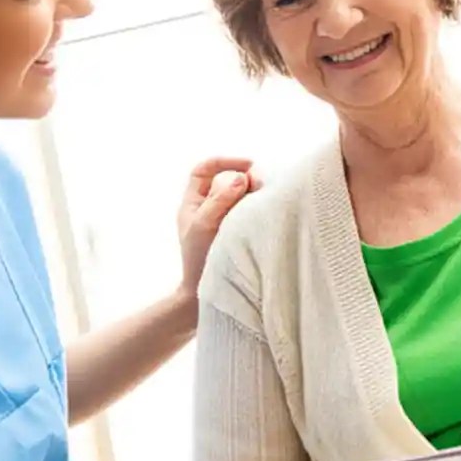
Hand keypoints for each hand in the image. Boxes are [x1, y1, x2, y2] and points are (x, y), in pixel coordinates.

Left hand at [177, 156, 261, 294]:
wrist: (204, 298)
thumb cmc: (198, 262)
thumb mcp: (203, 225)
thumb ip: (220, 199)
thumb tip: (241, 177)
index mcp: (193, 203)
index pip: (205, 170)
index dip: (225, 162)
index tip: (248, 166)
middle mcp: (209, 210)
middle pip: (229, 181)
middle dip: (246, 179)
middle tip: (263, 187)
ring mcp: (224, 223)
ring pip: (243, 198)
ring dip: (255, 196)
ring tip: (266, 202)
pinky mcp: (239, 235)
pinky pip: (251, 215)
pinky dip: (259, 211)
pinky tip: (268, 216)